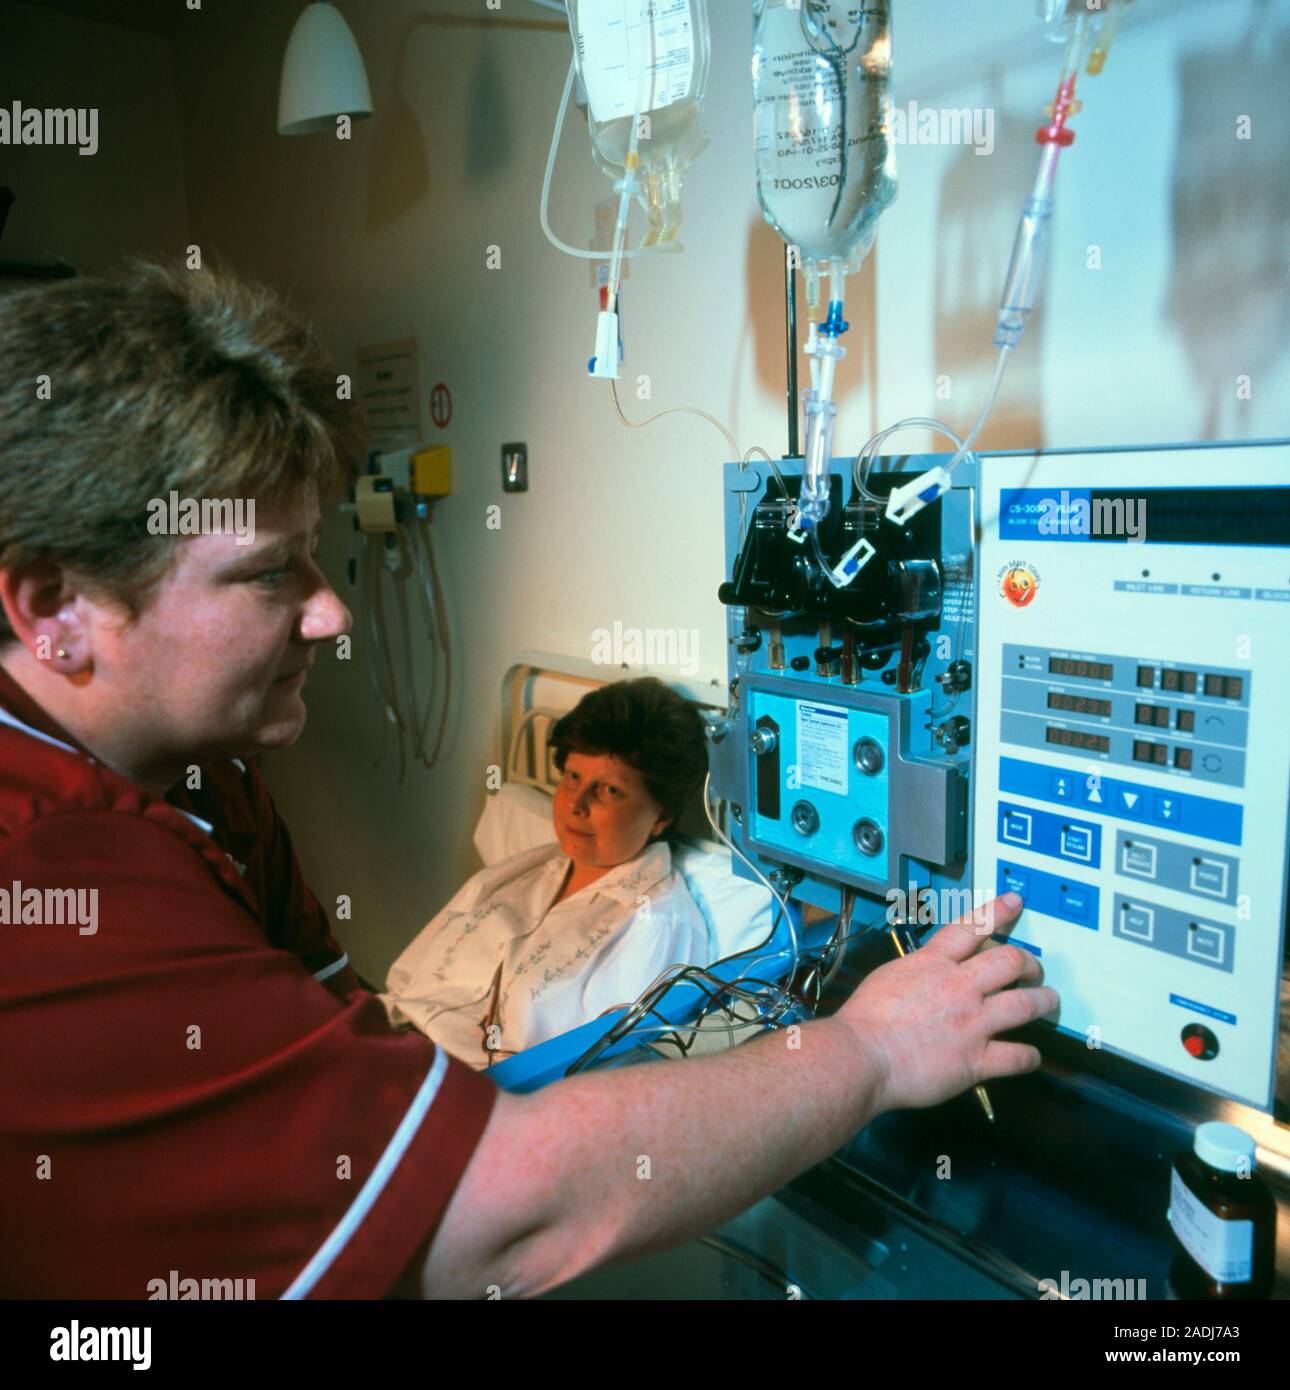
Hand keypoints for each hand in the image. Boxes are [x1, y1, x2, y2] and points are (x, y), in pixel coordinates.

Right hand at [836, 893, 1057, 1114]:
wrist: (862, 1056)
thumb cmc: (865, 1020)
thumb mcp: (889, 975)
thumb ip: (917, 969)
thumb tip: (930, 968)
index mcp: (934, 963)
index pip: (973, 927)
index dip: (998, 912)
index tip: (1015, 903)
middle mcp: (959, 987)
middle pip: (1010, 961)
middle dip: (1030, 963)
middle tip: (1034, 969)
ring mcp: (972, 1023)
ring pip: (1025, 1004)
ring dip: (1043, 1001)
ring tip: (1049, 1001)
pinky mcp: (976, 1060)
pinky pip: (1017, 1056)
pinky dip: (1029, 1056)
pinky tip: (1031, 1055)